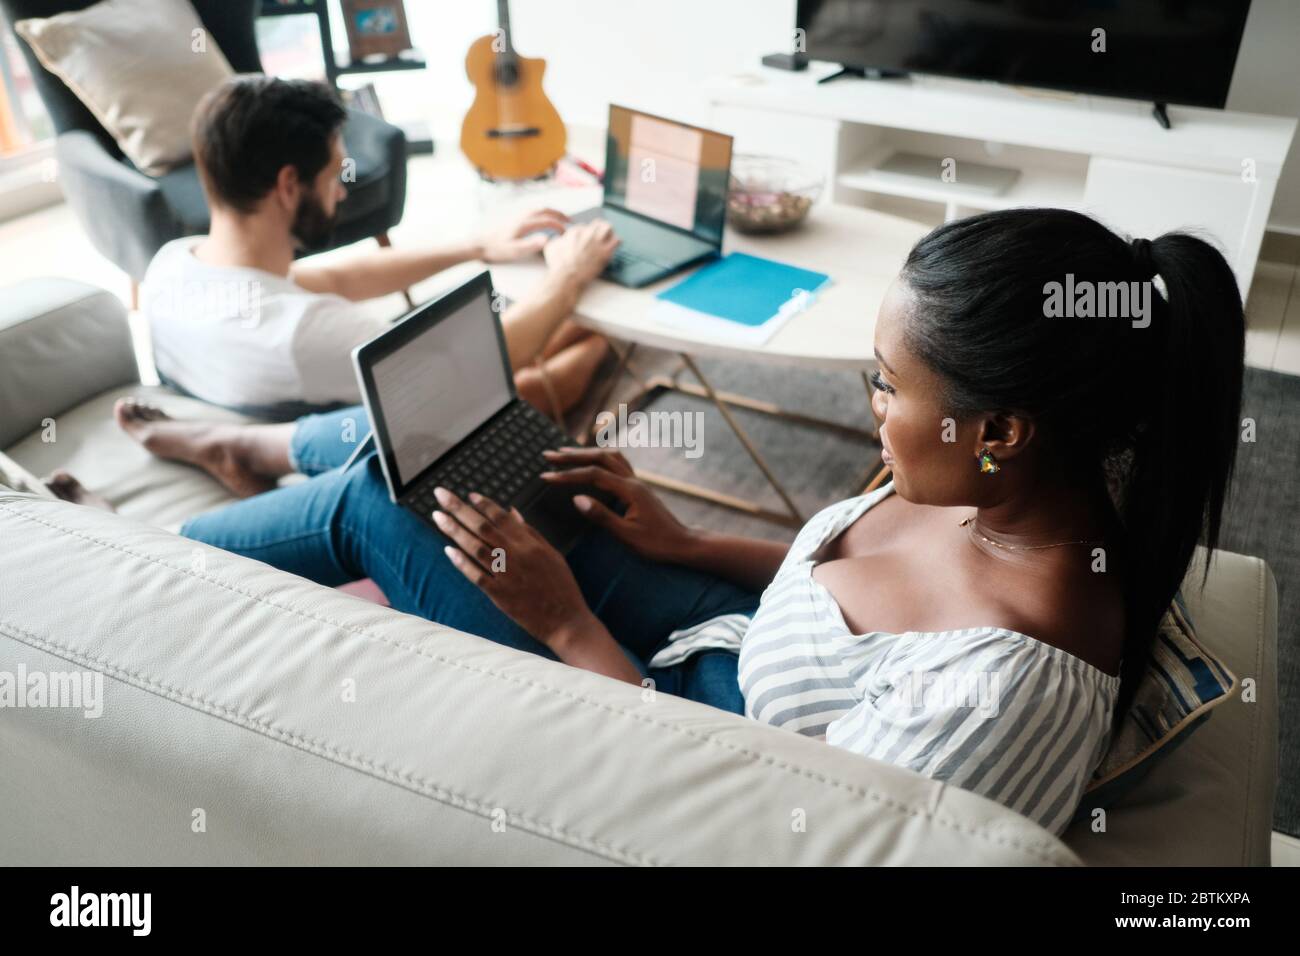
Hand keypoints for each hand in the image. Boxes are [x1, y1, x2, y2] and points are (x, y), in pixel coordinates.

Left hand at [432, 486, 597, 647]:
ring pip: (475, 547)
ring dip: (454, 530)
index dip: (483, 504)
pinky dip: (462, 562)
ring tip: (438, 516)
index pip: (501, 517)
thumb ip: (530, 532)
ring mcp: (506, 575)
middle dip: (459, 508)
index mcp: (531, 544)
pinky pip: (476, 575)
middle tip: (440, 494)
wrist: (566, 621)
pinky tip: (448, 550)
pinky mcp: (500, 595)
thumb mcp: (552, 554)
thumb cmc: (562, 587)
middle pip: (482, 527)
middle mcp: (517, 555)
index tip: (468, 495)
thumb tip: (511, 511)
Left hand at [476, 207, 570, 262]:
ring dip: (552, 212)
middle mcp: (523, 217)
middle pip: (545, 210)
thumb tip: (547, 240)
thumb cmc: (497, 249)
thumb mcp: (515, 250)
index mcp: (525, 224)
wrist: (481, 244)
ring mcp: (518, 216)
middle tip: (570, 221)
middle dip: (559, 215)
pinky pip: (533, 211)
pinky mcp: (515, 218)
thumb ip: (531, 245)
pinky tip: (543, 219)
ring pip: (539, 209)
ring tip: (559, 219)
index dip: (560, 226)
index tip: (566, 234)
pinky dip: (543, 213)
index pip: (548, 221)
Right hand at [539, 447, 695, 563]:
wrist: (683, 544)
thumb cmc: (657, 544)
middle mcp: (633, 481)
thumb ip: (601, 516)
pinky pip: (617, 465)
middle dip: (573, 455)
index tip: (546, 477)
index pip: (593, 475)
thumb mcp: (627, 535)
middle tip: (549, 455)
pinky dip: (601, 459)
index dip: (568, 474)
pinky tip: (592, 464)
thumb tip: (577, 499)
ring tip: (566, 453)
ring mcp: (637, 483)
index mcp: (629, 490)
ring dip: (587, 453)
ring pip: (610, 457)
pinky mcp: (638, 489)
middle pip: (600, 458)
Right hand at [542, 219, 618, 288]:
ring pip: (608, 227)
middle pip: (597, 224)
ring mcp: (597, 241)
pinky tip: (613, 247)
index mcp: (574, 231)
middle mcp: (587, 233)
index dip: (584, 234)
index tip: (585, 241)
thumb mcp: (551, 248)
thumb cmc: (558, 265)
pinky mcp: (605, 251)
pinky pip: (616, 240)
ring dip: (608, 232)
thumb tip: (558, 239)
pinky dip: (615, 242)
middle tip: (599, 235)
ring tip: (608, 238)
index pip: (583, 227)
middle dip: (598, 229)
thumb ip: (556, 240)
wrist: (567, 276)